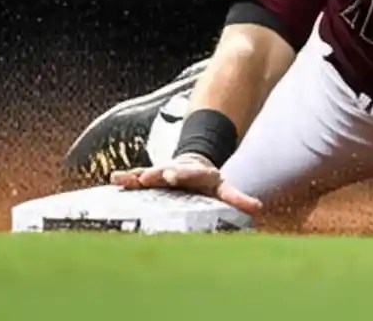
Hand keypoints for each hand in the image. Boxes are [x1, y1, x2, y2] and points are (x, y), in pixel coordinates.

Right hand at [110, 152, 262, 214]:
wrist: (194, 163)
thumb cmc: (209, 182)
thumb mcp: (224, 189)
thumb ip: (238, 198)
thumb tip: (258, 208)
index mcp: (195, 173)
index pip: (189, 173)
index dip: (181, 174)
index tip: (172, 175)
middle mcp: (176, 170)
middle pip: (166, 170)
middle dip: (157, 173)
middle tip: (148, 176)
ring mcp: (162, 172)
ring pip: (149, 173)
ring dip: (138, 176)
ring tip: (124, 180)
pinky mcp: (152, 177)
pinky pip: (137, 177)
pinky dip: (127, 178)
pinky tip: (114, 180)